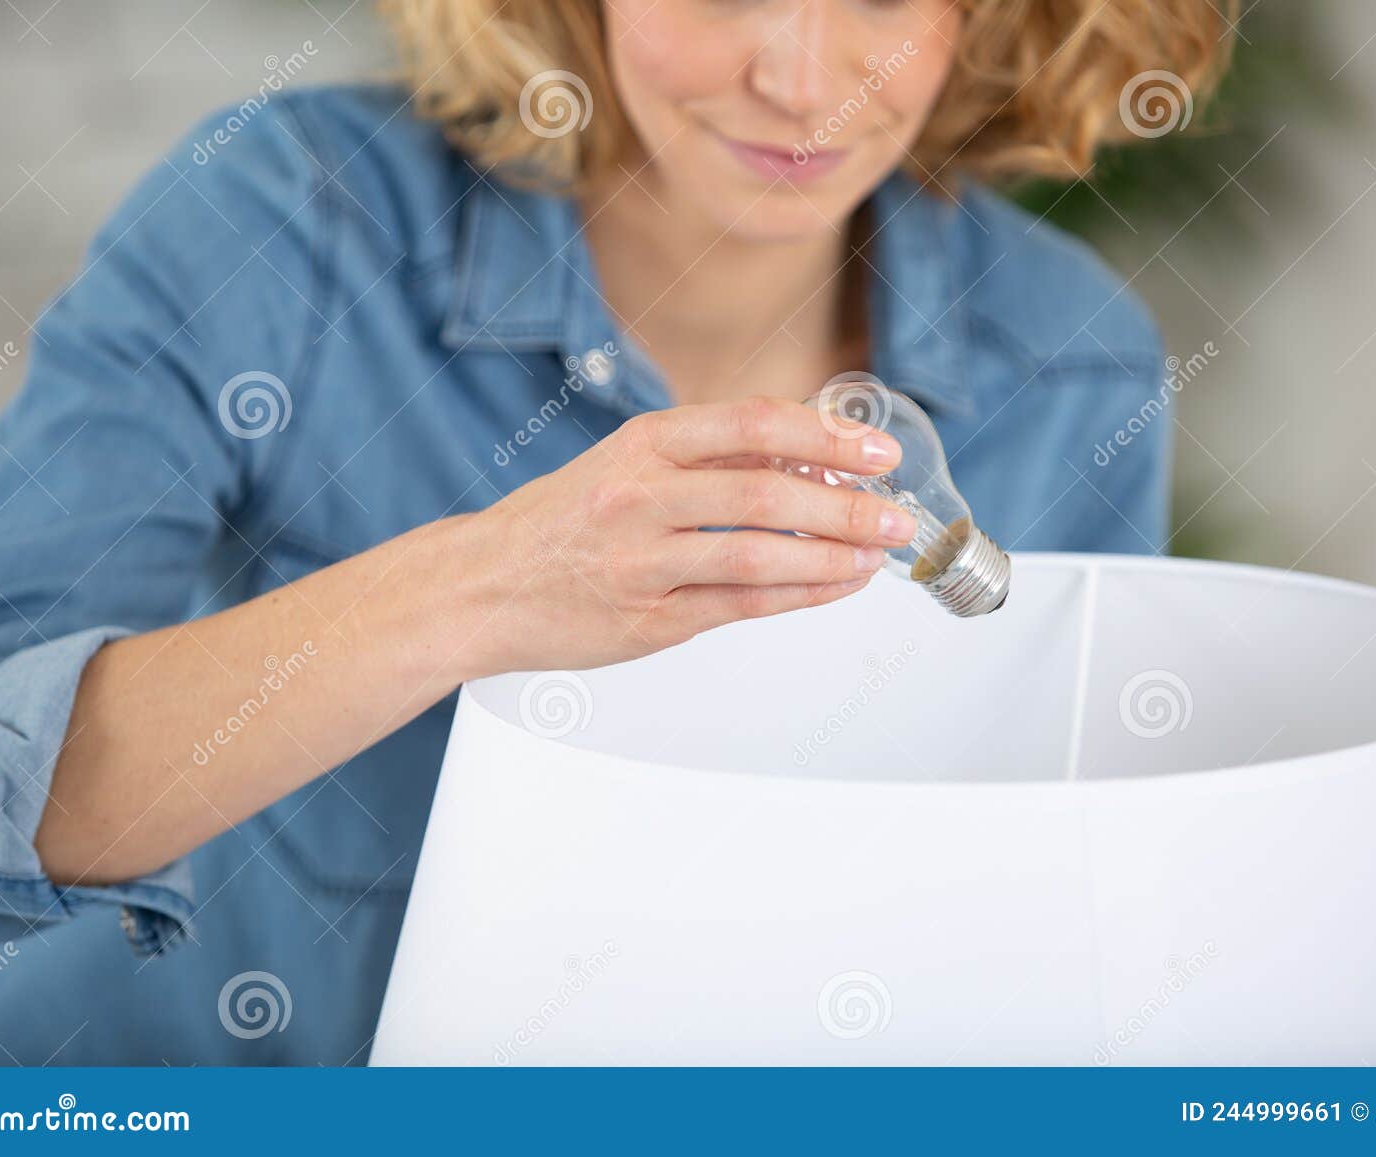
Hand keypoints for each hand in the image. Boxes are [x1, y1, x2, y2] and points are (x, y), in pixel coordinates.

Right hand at [460, 397, 916, 673]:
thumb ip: (704, 458)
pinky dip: (800, 595)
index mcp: (641, 444)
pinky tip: (836, 585)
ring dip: (832, 555)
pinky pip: (740, 606)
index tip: (876, 450)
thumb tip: (808, 454)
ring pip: (758, 555)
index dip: (825, 435)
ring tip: (877, 553)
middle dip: (845, 504)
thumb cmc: (561, 523)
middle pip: (765, 493)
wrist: (481, 585)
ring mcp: (642, 562)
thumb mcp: (623, 463)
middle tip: (895, 512)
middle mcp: (640, 497)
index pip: (751, 424)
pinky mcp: (648, 620)